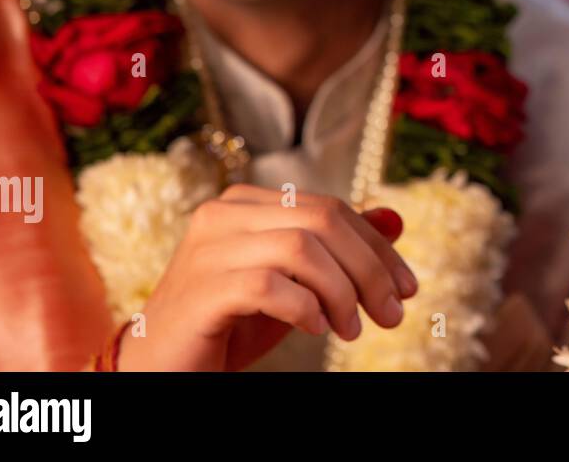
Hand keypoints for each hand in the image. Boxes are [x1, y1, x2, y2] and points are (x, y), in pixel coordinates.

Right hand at [116, 185, 415, 370]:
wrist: (161, 366)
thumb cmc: (230, 323)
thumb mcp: (296, 283)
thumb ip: (339, 250)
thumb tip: (395, 219)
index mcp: (247, 202)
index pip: (330, 208)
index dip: (376, 246)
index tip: (407, 287)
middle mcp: (223, 213)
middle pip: (322, 221)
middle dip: (369, 268)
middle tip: (391, 314)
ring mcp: (208, 249)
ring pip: (301, 247)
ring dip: (342, 292)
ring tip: (352, 330)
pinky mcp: (202, 289)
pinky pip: (269, 285)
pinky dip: (304, 307)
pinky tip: (316, 328)